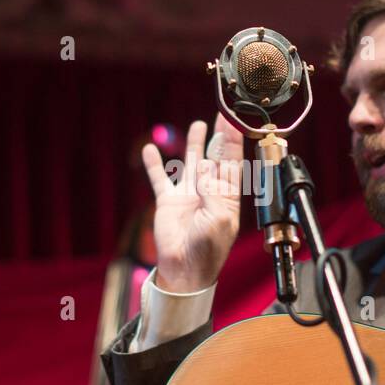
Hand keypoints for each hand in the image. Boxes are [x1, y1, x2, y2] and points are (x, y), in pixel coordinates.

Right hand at [143, 112, 244, 292]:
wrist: (185, 270)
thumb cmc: (208, 250)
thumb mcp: (220, 220)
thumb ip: (214, 191)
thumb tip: (205, 166)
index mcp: (227, 196)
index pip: (233, 162)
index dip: (233, 141)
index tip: (234, 121)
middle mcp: (209, 191)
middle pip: (215, 156)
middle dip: (219, 135)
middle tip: (222, 114)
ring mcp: (189, 194)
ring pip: (191, 162)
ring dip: (194, 143)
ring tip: (198, 124)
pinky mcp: (169, 201)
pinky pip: (160, 178)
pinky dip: (155, 164)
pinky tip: (150, 150)